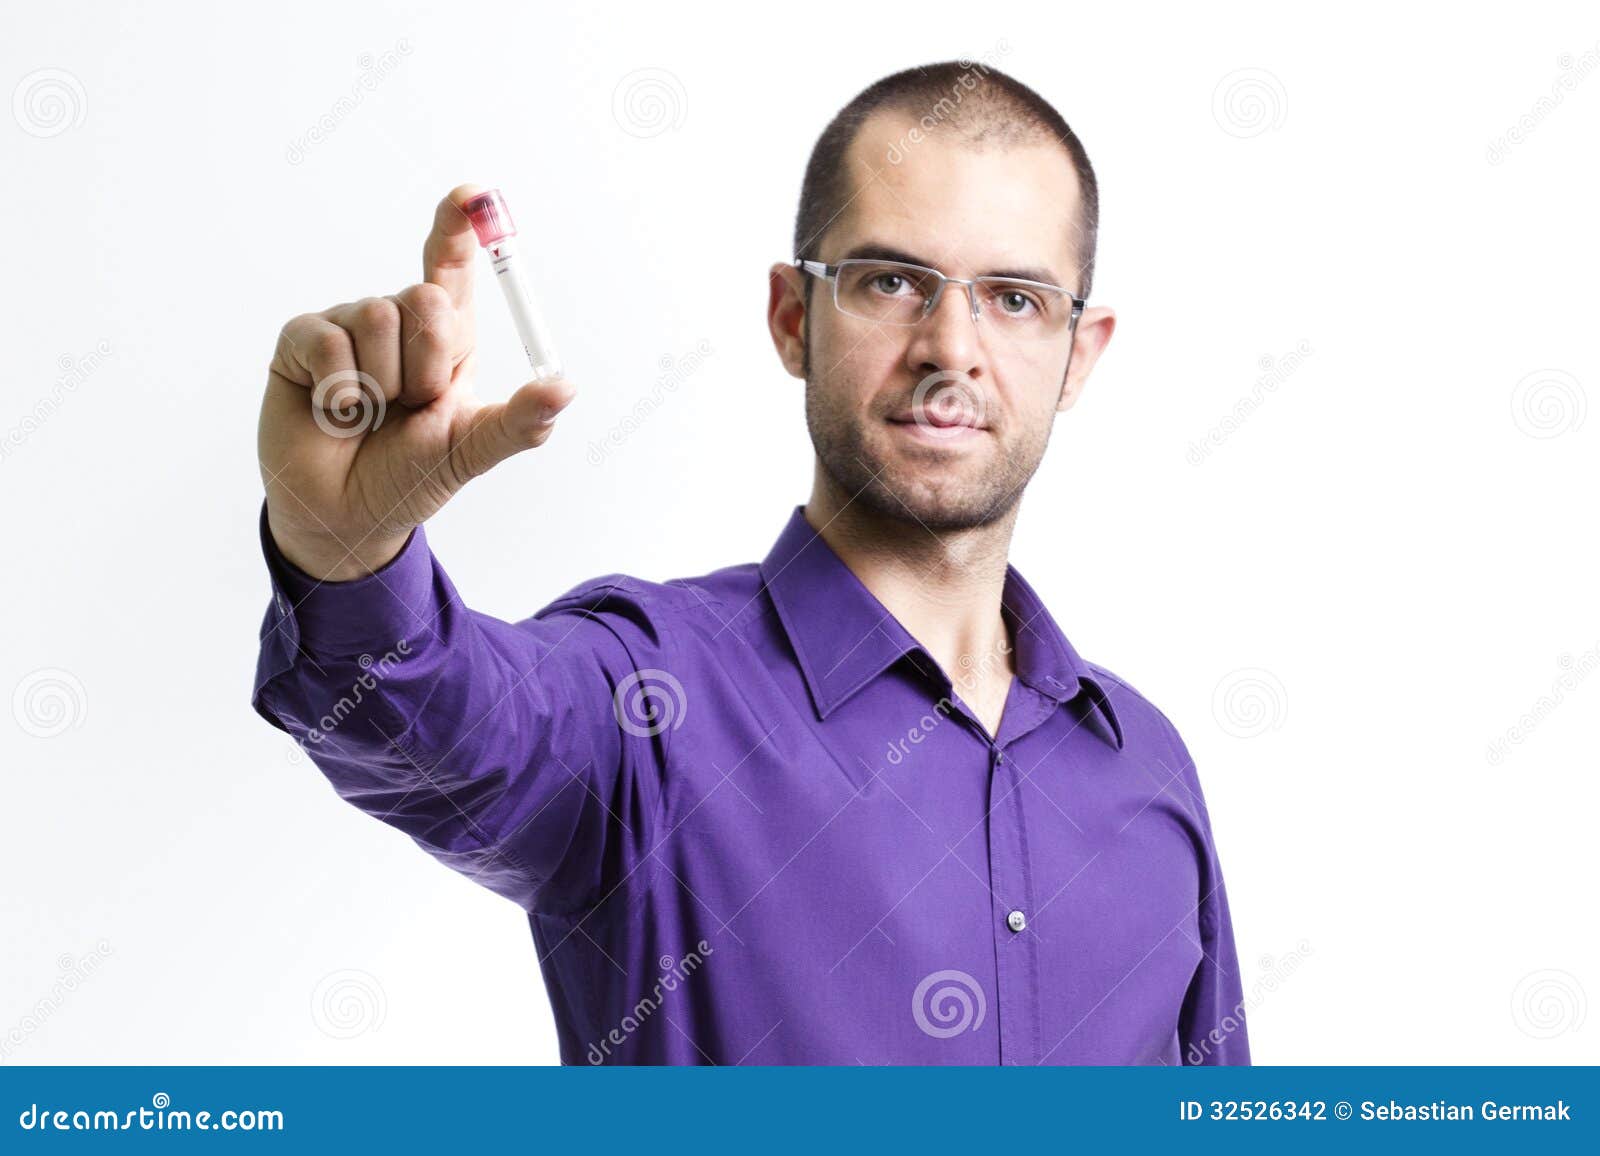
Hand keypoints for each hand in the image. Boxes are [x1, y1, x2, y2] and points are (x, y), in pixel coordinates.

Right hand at [258, 183, 573, 579]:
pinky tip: (335, 414)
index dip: (460, 228)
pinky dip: (340, 390)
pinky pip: (327, 340)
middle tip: (412, 406)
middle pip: (426, 298)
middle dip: (428, 365)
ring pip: (376, 317)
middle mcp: (397, 323)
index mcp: (445, 339)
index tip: (473, 194)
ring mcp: (348, 327)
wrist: (346, 517)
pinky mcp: (301, 342)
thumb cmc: (408, 478)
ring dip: (381, 383)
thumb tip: (566, 388)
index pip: (452, 270)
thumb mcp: (469, 451)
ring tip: (370, 413)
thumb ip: (519, 422)